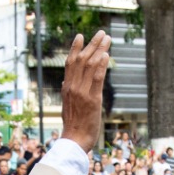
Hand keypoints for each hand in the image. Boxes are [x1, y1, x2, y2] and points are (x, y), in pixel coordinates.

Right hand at [58, 31, 111, 152]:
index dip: (75, 48)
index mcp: (67, 88)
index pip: (70, 63)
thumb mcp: (67, 106)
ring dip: (100, 50)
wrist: (74, 141)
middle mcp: (73, 88)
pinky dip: (101, 66)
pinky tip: (106, 55)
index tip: (80, 35)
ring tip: (108, 39)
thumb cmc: (73, 126)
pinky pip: (97, 79)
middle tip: (102, 33)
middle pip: (82, 60)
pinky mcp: (92, 100)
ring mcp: (82, 93)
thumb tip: (65, 83)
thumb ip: (68, 93)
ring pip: (90, 66)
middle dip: (92, 44)